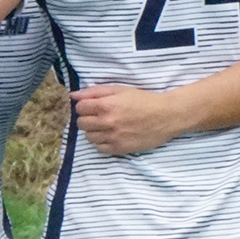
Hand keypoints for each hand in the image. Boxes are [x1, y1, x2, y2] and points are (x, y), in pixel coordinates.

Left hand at [71, 84, 188, 155]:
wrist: (165, 116)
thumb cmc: (143, 100)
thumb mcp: (119, 90)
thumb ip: (95, 92)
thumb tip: (73, 95)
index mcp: (106, 105)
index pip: (80, 108)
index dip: (84, 106)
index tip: (92, 106)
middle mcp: (107, 122)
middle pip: (82, 124)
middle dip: (87, 118)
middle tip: (98, 116)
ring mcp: (113, 137)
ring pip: (89, 137)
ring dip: (94, 131)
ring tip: (105, 126)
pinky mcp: (120, 149)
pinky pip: (100, 149)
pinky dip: (101, 143)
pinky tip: (110, 136)